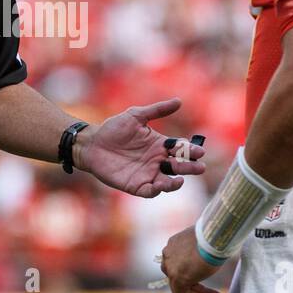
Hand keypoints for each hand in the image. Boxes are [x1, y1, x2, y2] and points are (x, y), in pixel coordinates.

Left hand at [74, 98, 205, 197]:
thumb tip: (179, 101)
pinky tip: (159, 186)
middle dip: (190, 168)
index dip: (191, 151)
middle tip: (199, 167)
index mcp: (160, 145)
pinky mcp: (135, 185)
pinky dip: (155, 190)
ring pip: (167, 182)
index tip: (199, 151)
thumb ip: (157, 110)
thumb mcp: (135, 116)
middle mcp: (157, 161)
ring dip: (175, 183)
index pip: (181, 149)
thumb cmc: (113, 129)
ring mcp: (147, 174)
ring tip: (179, 180)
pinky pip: (149, 191)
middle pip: (178, 166)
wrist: (92, 144)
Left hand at [161, 227, 223, 292]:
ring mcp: (171, 266)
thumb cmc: (216, 235)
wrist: (215, 234)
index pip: (183, 266)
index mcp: (175, 244)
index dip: (198, 277)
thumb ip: (203, 252)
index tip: (210, 285)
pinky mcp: (176, 277)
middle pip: (183, 278)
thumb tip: (212, 259)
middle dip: (201, 291)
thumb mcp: (207, 243)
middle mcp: (169, 255)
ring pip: (182, 289)